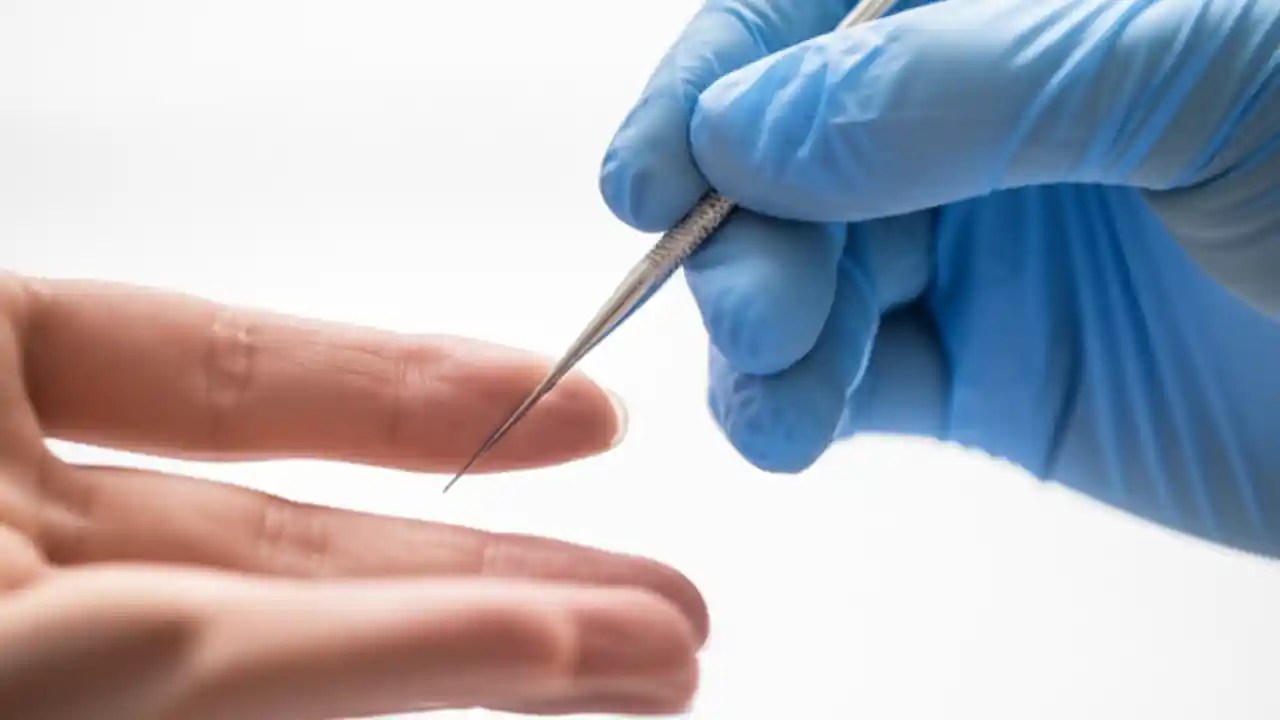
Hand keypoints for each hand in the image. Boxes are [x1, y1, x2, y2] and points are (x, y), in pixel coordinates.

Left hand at [0, 273, 705, 718]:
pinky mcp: (22, 708)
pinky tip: (531, 650)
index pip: (224, 380)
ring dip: (491, 642)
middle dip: (495, 564)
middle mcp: (6, 546)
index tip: (568, 409)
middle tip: (656, 604)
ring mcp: (22, 648)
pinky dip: (387, 658)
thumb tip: (441, 386)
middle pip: (288, 546)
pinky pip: (215, 686)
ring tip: (650, 661)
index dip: (404, 387)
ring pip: (286, 637)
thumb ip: (188, 371)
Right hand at [601, 0, 1279, 554]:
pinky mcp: (985, 367)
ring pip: (805, 269)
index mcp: (1032, 6)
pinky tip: (792, 426)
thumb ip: (959, 84)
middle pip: (791, 149)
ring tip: (779, 388)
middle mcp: (989, 109)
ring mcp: (980, 237)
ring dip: (763, 330)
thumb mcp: (1204, 69)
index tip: (651, 170)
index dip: (718, 74)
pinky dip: (801, 404)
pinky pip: (850, 377)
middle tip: (752, 302)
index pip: (821, 11)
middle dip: (745, 225)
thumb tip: (748, 128)